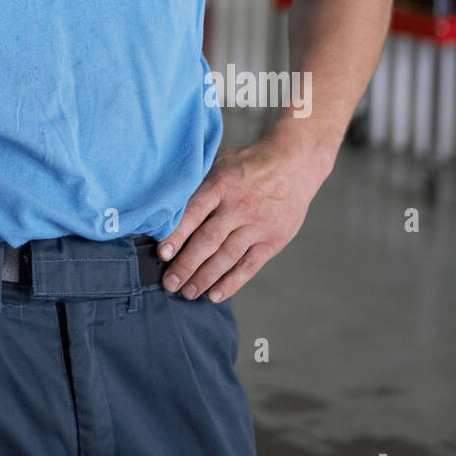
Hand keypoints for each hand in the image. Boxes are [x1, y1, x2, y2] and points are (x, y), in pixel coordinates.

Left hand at [157, 138, 327, 302]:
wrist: (293, 164)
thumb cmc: (247, 164)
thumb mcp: (220, 160)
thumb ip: (198, 180)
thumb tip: (165, 202)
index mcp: (221, 184)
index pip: (194, 212)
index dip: (176, 234)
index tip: (162, 254)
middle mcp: (238, 207)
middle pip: (208, 240)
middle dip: (186, 264)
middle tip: (170, 283)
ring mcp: (257, 225)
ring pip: (226, 257)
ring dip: (205, 278)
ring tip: (187, 293)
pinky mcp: (272, 241)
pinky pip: (249, 266)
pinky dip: (231, 283)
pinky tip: (214, 295)